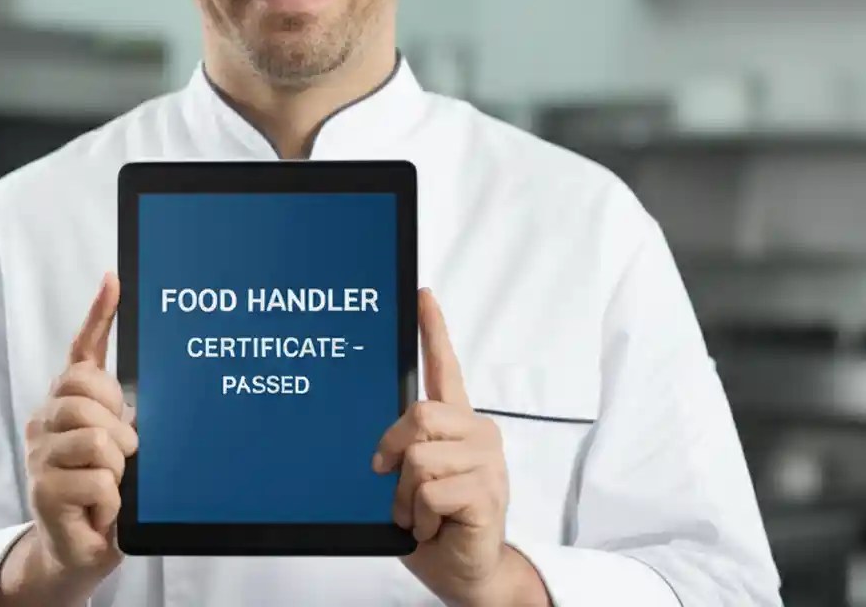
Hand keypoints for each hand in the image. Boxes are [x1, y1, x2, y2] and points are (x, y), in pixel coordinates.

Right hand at [0, 273, 136, 605]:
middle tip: (124, 457)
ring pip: (96, 438)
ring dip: (118, 468)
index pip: (82, 352)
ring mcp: (40, 455)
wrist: (81, 550)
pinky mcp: (43, 490)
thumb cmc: (105, 493)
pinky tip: (101, 509)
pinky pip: (97, 480)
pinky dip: (111, 500)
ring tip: (112, 484)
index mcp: (69, 404)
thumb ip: (124, 415)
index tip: (114, 280)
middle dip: (119, 425)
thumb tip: (139, 390)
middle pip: (86, 394)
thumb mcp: (121, 447)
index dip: (99, 314)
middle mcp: (47, 421)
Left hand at [373, 289, 547, 606]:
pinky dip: (418, 516)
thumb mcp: (406, 479)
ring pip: (418, 458)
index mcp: (456, 424)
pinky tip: (434, 525)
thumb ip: (401, 449)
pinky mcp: (487, 491)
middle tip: (393, 483)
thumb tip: (378, 444)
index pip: (445, 367)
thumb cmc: (433, 522)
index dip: (434, 329)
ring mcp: (486, 461)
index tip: (423, 296)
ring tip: (420, 512)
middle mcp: (476, 433)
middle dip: (392, 453)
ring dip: (404, 497)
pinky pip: (429, 491)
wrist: (462, 570)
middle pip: (418, 414)